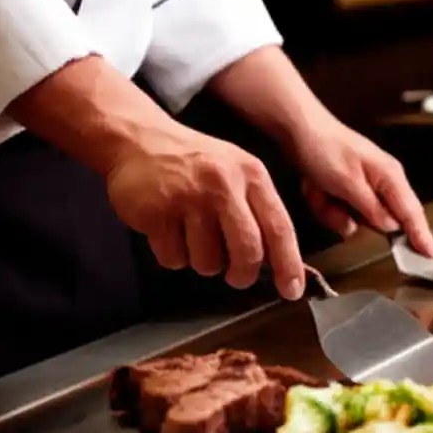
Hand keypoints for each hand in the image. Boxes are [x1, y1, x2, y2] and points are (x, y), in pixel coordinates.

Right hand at [106, 125, 304, 299]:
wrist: (139, 141)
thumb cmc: (196, 164)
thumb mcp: (237, 173)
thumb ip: (257, 209)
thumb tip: (276, 260)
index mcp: (252, 175)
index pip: (279, 227)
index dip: (289, 264)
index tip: (292, 291)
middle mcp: (224, 185)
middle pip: (247, 251)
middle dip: (243, 275)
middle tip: (236, 278)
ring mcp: (189, 198)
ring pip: (208, 261)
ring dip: (202, 262)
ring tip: (193, 237)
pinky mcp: (157, 212)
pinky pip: (173, 258)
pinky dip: (172, 256)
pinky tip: (168, 231)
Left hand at [293, 117, 432, 258]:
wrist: (297, 128)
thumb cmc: (324, 147)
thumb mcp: (347, 182)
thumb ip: (371, 208)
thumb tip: (391, 228)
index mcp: (390, 177)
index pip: (412, 214)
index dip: (423, 237)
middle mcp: (382, 182)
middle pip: (379, 221)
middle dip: (350, 217)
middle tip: (333, 201)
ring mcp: (364, 187)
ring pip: (354, 220)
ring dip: (332, 211)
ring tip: (319, 190)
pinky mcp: (348, 190)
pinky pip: (339, 213)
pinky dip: (324, 205)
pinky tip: (315, 188)